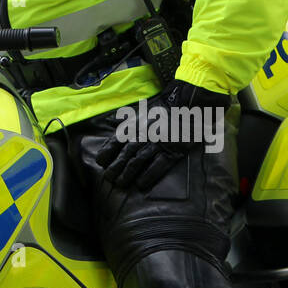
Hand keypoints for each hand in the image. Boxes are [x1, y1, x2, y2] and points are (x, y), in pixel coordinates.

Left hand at [97, 80, 231, 190]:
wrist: (187, 103)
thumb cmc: (166, 107)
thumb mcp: (144, 109)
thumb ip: (129, 119)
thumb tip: (113, 121)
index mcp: (136, 124)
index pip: (116, 140)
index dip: (107, 152)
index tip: (100, 162)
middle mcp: (143, 134)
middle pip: (125, 153)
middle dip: (115, 167)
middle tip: (109, 178)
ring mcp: (157, 143)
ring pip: (137, 161)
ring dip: (127, 174)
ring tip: (120, 183)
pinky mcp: (171, 151)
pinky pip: (157, 166)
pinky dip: (148, 176)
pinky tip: (141, 184)